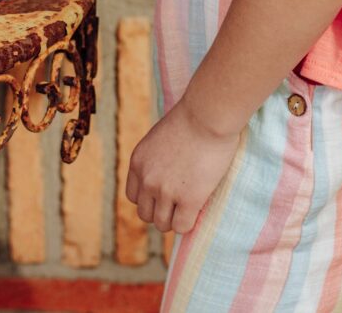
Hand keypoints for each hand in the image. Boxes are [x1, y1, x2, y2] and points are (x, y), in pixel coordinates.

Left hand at [125, 95, 241, 234]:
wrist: (208, 114)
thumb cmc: (193, 118)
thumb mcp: (161, 136)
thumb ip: (157, 158)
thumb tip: (167, 173)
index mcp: (138, 162)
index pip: (134, 196)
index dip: (150, 197)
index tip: (165, 193)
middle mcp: (147, 179)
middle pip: (146, 214)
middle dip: (161, 211)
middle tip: (179, 202)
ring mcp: (166, 191)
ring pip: (163, 224)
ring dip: (175, 218)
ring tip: (190, 206)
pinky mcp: (188, 200)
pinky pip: (182, 226)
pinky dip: (189, 223)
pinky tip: (198, 208)